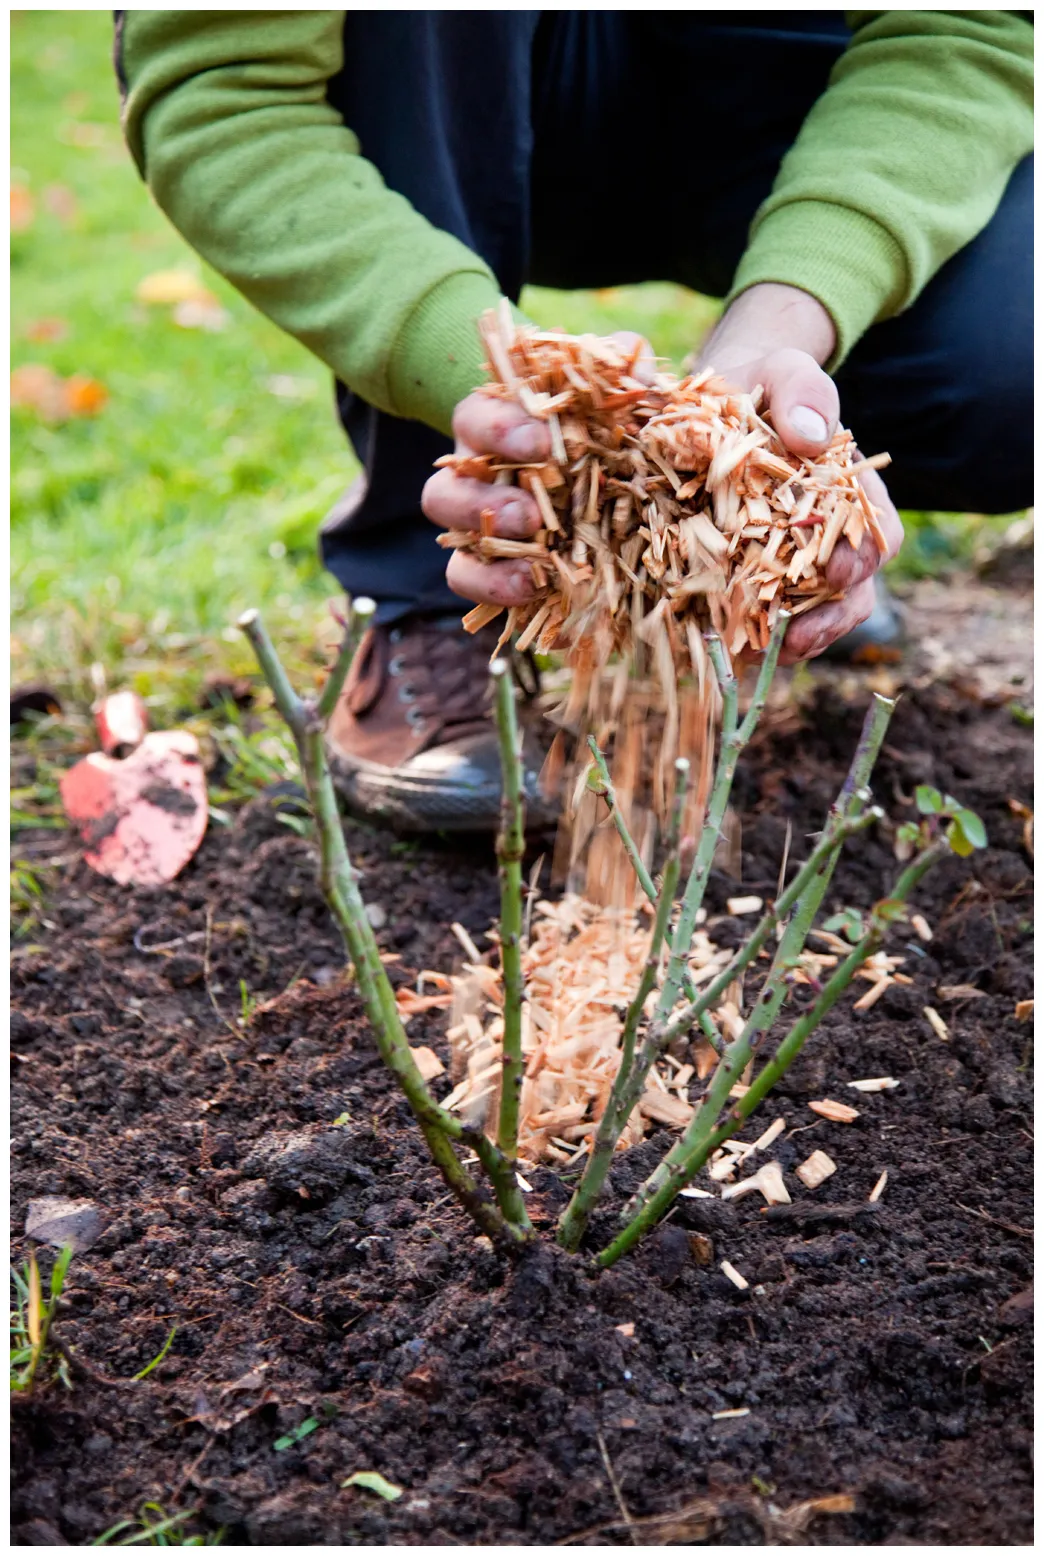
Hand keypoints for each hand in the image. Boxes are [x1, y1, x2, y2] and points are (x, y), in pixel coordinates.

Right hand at [422, 331, 652, 607]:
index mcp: (497, 425)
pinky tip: (533, 589)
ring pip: (452, 542)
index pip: (474, 418)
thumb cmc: (602, 422)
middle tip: (530, 515)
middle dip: (482, 504)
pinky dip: (496, 589)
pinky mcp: (493, 569)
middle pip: (445, 490)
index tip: (541, 443)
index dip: (498, 430)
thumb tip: (636, 367)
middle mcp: (477, 478)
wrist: (611, 475)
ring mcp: (480, 528)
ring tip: (532, 563)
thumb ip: (623, 368)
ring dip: (487, 556)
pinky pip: (472, 581)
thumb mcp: (615, 390)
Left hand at [697, 283, 902, 662]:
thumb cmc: (761, 384)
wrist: (714, 399)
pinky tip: (724, 650)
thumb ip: (805, 393)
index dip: (862, 561)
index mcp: (849, 497)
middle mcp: (827, 538)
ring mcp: (788, 562)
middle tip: (797, 640)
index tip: (838, 574)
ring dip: (787, 641)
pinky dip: (745, 637)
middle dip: (827, 623)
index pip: (877, 537)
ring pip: (807, 617)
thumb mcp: (785, 371)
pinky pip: (754, 618)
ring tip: (759, 657)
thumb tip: (812, 439)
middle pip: (848, 595)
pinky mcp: (744, 576)